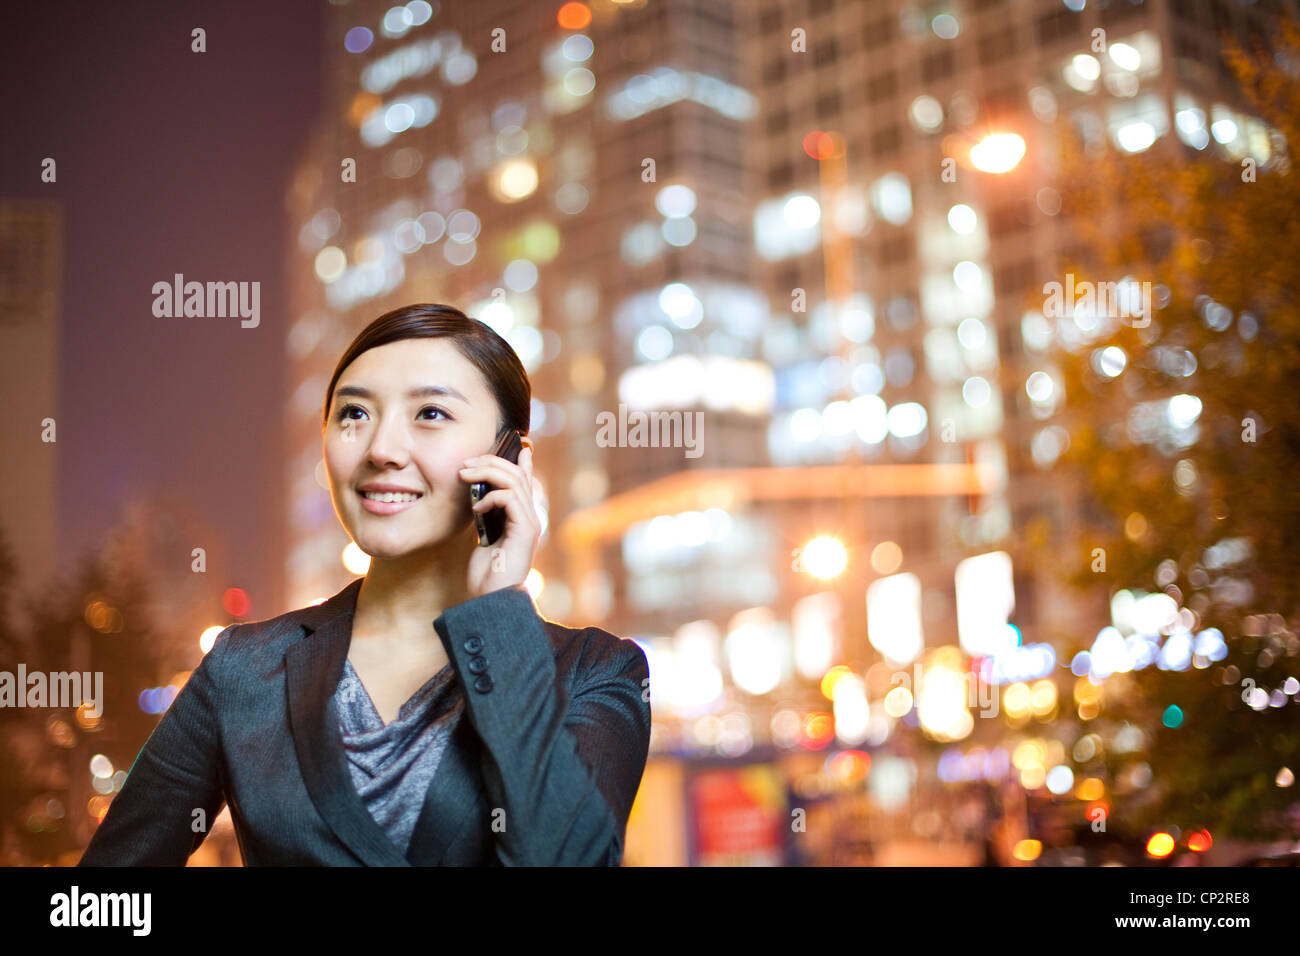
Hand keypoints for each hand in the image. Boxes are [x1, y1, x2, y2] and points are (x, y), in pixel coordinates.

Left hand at [458, 443, 539, 597]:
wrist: (490, 601)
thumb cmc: (486, 574)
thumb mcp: (484, 537)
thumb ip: (487, 516)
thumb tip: (479, 496)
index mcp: (522, 517)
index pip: (525, 481)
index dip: (521, 461)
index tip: (515, 445)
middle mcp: (530, 517)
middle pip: (517, 474)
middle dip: (491, 462)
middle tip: (466, 463)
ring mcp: (529, 524)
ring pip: (514, 482)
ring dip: (487, 472)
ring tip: (465, 474)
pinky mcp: (524, 532)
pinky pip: (510, 500)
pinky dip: (491, 496)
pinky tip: (477, 505)